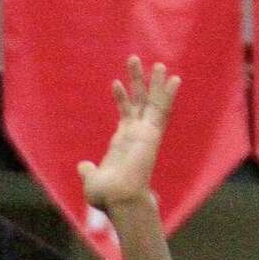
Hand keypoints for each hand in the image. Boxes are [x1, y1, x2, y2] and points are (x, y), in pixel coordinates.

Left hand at [77, 57, 179, 211]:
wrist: (118, 200)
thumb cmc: (107, 196)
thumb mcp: (92, 180)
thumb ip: (89, 171)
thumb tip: (84, 167)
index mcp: (122, 143)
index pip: (125, 115)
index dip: (121, 98)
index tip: (116, 83)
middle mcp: (136, 135)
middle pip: (139, 102)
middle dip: (138, 81)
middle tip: (134, 59)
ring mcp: (145, 133)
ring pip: (152, 102)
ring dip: (154, 82)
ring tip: (158, 63)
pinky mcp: (152, 134)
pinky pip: (162, 111)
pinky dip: (168, 95)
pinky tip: (174, 78)